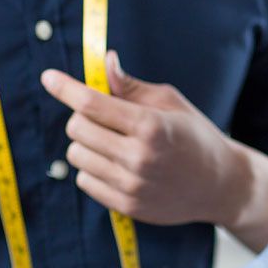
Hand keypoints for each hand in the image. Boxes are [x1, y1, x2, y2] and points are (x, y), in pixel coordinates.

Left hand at [40, 52, 243, 226]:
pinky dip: (91, 168)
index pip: (92, 104)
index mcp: (150, 125)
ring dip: (85, 143)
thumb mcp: (169, 102)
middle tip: (102, 115)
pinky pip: (84, 180)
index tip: (48, 77)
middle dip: (82, 116)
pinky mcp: (127, 206)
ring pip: (76, 155)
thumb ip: (130, 86)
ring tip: (109, 141)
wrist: (219, 185)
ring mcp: (131, 185)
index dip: (65, 88)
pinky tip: (114, 163)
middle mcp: (139, 157)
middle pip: (78, 128)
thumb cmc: (194, 135)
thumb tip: (104, 61)